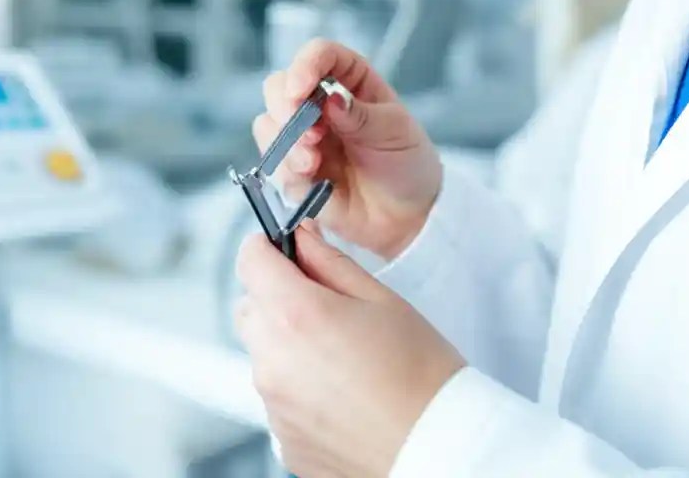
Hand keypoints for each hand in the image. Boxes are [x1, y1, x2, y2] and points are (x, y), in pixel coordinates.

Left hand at [235, 223, 465, 477]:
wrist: (439, 448)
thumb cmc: (422, 375)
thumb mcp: (382, 300)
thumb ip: (330, 261)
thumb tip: (302, 238)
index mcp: (295, 315)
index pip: (249, 260)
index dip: (268, 249)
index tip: (287, 253)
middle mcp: (273, 360)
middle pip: (249, 309)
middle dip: (277, 299)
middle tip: (326, 308)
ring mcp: (273, 404)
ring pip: (263, 355)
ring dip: (288, 346)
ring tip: (342, 359)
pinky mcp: (282, 437)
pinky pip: (278, 396)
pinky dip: (298, 387)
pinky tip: (341, 393)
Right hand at [256, 39, 442, 259]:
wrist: (405, 216)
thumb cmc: (406, 164)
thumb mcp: (394, 132)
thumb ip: (360, 114)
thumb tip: (331, 96)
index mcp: (349, 80)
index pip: (319, 55)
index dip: (305, 66)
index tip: (301, 89)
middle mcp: (318, 103)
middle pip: (279, 86)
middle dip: (285, 107)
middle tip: (309, 134)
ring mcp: (302, 136)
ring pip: (268, 124)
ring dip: (286, 144)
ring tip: (313, 164)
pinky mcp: (292, 169)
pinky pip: (272, 164)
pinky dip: (287, 172)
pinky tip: (312, 181)